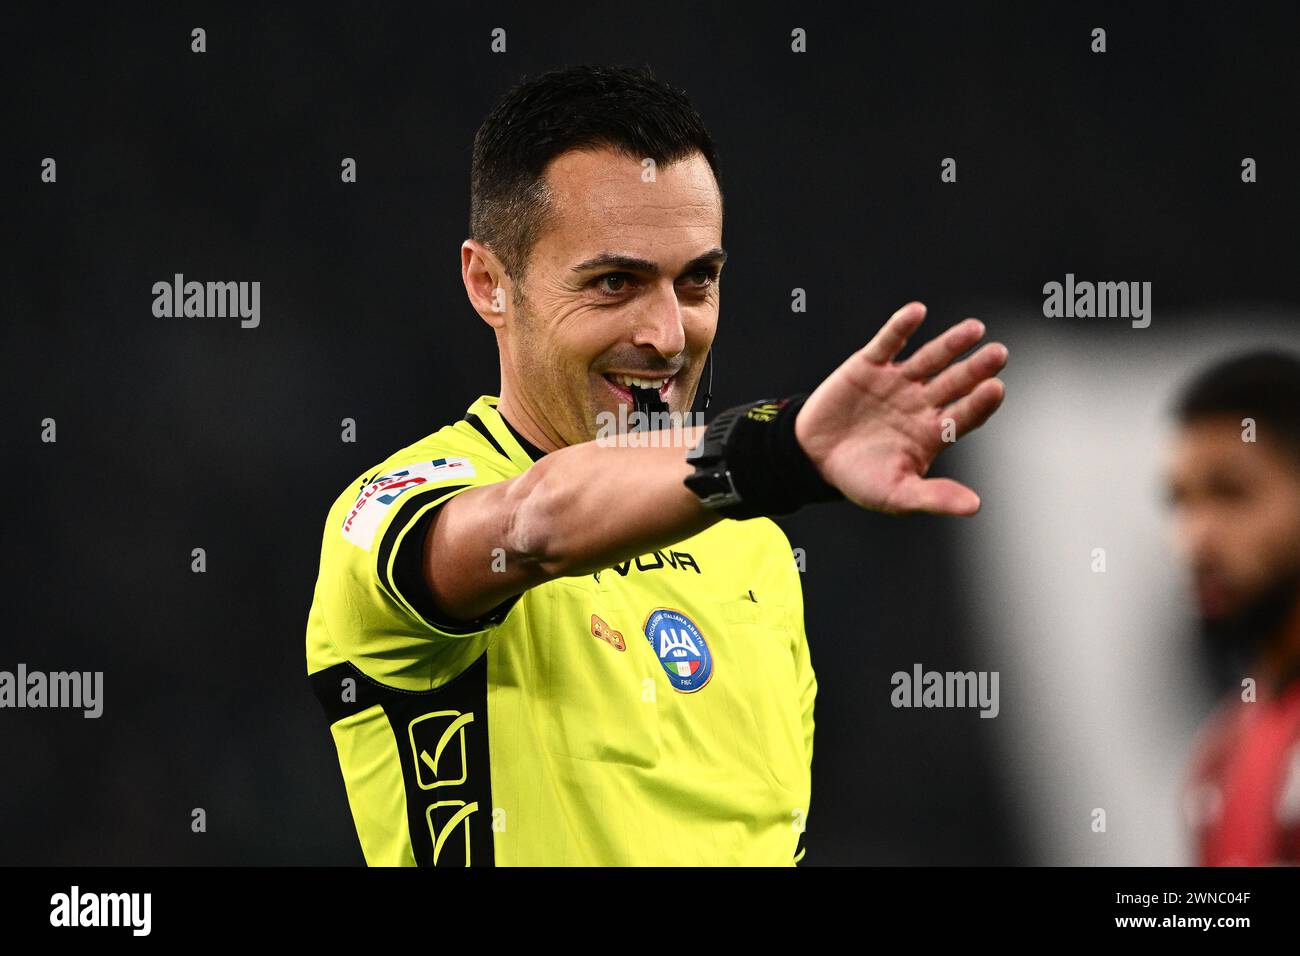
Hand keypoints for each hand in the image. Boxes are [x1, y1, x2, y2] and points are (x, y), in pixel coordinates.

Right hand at [794, 301, 1006, 515]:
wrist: (813, 457)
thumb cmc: (860, 479)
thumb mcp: (895, 495)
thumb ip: (933, 497)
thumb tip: (975, 506)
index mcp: (934, 432)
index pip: (965, 415)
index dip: (980, 402)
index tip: (996, 388)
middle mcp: (922, 403)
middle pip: (955, 381)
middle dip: (975, 368)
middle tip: (999, 354)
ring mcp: (898, 381)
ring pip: (930, 358)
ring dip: (951, 343)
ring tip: (974, 329)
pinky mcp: (870, 365)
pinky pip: (889, 342)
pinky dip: (901, 327)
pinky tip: (917, 312)